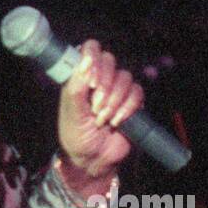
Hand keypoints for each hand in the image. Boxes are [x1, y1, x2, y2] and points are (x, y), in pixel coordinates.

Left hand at [57, 39, 144, 182]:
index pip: (91, 48)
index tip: (90, 80)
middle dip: (104, 84)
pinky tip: (117, 122)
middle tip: (94, 106)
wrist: (92, 158)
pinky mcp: (132, 102)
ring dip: (114, 100)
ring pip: (125, 78)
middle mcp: (101, 77)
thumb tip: (85, 62)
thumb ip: (75, 85)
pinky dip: (127, 108)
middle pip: (110, 60)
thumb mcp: (70, 110)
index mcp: (82, 74)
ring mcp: (118, 89)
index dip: (93, 58)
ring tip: (102, 119)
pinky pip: (137, 93)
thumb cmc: (75, 134)